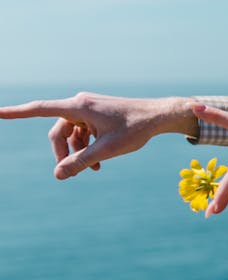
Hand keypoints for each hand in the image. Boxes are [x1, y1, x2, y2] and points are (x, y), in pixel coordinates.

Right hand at [0, 93, 196, 179]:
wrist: (159, 116)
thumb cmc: (136, 129)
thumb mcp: (108, 150)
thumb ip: (81, 162)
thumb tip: (58, 175)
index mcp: (79, 106)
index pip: (40, 109)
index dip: (16, 113)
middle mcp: (80, 104)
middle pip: (57, 132)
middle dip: (62, 154)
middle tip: (69, 174)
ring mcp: (88, 108)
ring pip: (70, 135)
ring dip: (77, 152)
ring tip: (95, 168)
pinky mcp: (96, 114)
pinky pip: (82, 132)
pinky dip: (87, 146)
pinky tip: (99, 162)